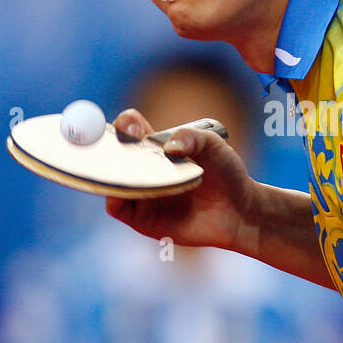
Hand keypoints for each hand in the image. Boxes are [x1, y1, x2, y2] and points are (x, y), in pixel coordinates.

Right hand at [103, 108, 258, 251]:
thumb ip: (192, 138)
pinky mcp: (140, 218)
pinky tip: (128, 190)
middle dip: (104, 144)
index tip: (135, 128)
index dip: (126, 124)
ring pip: (110, 179)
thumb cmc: (227, 174)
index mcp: (155, 145)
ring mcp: (139, 193)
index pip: (129, 128)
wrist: (238, 212)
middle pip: (110, 152)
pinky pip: (117, 206)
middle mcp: (142, 168)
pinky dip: (116, 196)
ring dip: (110, 172)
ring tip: (123, 169)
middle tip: (111, 144)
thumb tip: (168, 147)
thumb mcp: (214, 146)